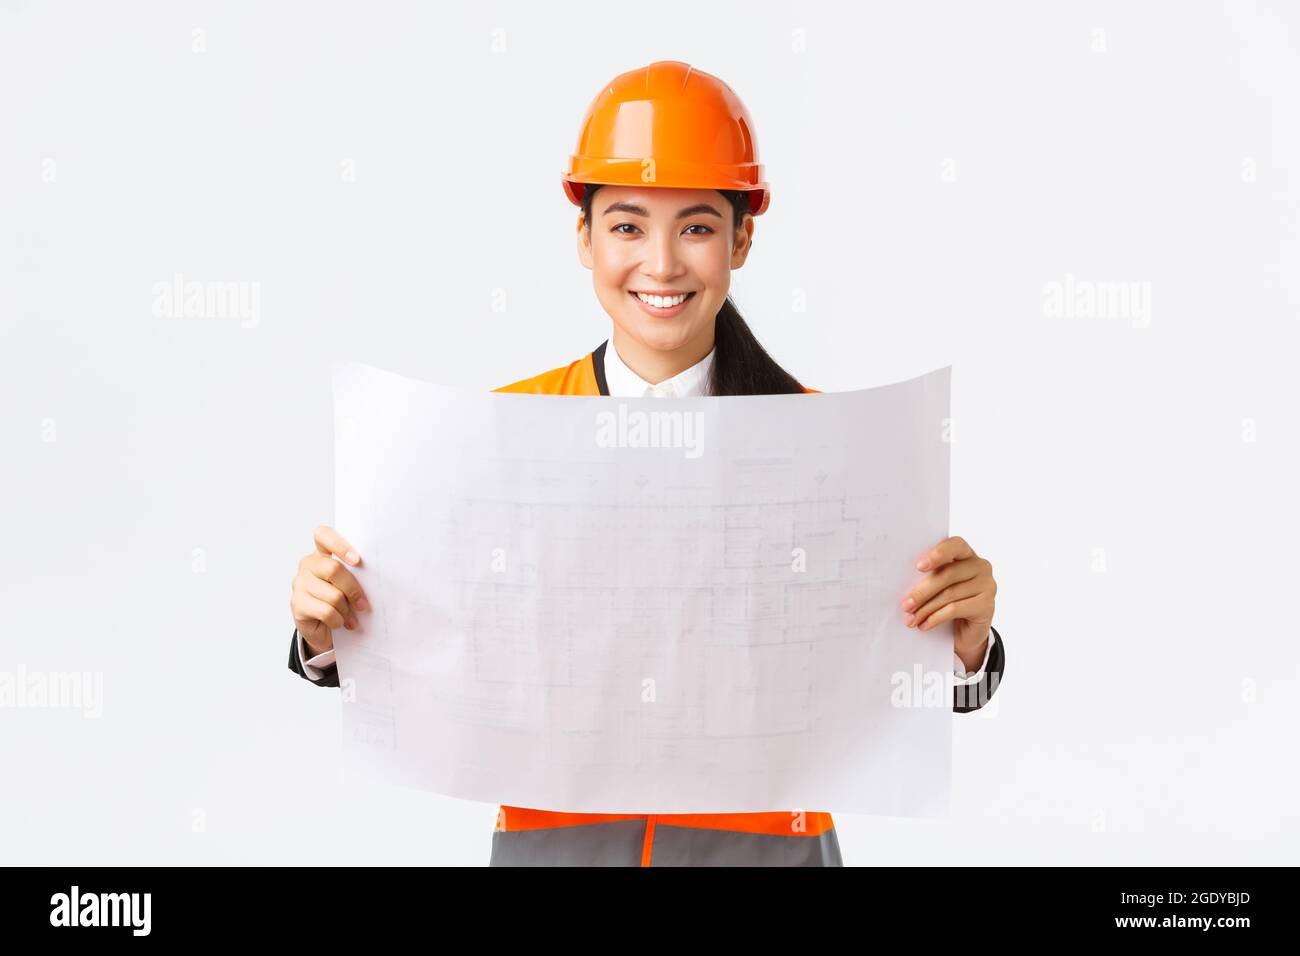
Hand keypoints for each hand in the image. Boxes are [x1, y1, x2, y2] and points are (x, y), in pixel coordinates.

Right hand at [289, 525, 368, 657]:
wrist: (325, 629)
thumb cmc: (342, 601)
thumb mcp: (350, 584)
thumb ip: (356, 574)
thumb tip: (376, 578)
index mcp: (322, 553)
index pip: (323, 535)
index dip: (340, 545)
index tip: (357, 560)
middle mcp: (308, 565)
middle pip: (333, 569)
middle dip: (353, 589)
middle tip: (363, 604)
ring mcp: (300, 583)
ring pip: (333, 595)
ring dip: (347, 610)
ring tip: (351, 617)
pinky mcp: (297, 604)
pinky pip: (326, 611)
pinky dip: (338, 620)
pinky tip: (339, 622)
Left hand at [899, 535, 996, 671]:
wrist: (965, 631)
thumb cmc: (947, 602)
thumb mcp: (937, 587)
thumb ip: (928, 577)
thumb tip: (904, 586)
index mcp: (966, 554)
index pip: (955, 545)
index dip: (937, 554)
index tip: (919, 566)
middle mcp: (980, 566)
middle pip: (948, 574)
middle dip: (922, 591)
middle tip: (906, 605)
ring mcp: (987, 585)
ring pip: (950, 594)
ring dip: (926, 608)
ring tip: (911, 619)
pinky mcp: (987, 605)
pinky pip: (956, 609)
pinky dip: (936, 618)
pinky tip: (924, 625)